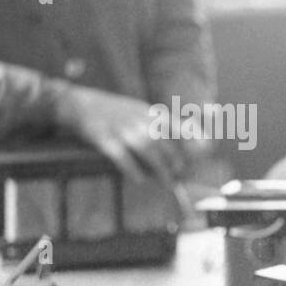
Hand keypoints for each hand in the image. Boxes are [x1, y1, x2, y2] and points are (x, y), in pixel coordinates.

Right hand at [53, 85, 183, 184]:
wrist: (80, 103)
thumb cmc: (115, 113)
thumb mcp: (140, 111)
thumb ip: (159, 126)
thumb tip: (181, 146)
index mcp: (149, 112)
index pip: (177, 125)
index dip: (193, 139)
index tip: (205, 152)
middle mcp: (137, 118)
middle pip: (162, 141)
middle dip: (174, 161)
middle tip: (178, 176)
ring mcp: (120, 127)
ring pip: (146, 148)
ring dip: (158, 168)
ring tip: (165, 182)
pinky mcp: (102, 137)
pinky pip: (121, 155)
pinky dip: (132, 168)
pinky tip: (139, 179)